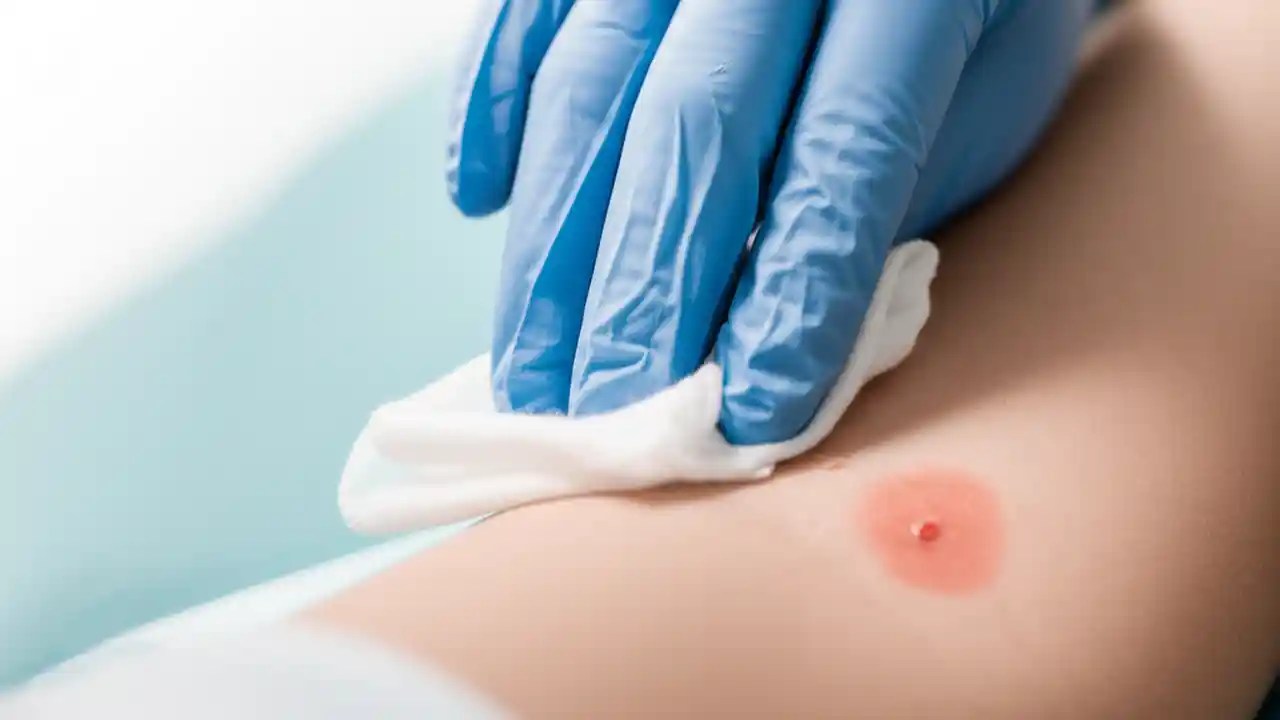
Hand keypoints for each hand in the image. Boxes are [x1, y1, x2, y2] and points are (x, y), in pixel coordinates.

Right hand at [448, 0, 1096, 442]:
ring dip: (547, 251)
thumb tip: (759, 339)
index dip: (793, 296)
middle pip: (690, 130)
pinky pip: (517, 17)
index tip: (747, 419)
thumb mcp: (985, 100)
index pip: (843, 156)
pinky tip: (479, 203)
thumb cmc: (959, 17)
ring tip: (531, 377)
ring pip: (584, 91)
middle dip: (640, 297)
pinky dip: (486, 107)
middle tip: (604, 428)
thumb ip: (885, 202)